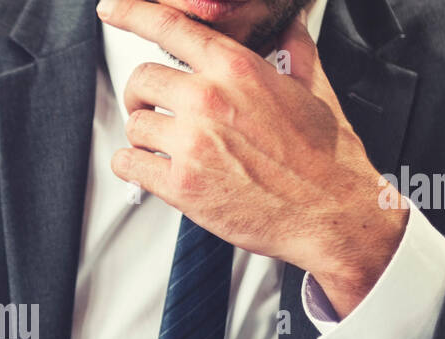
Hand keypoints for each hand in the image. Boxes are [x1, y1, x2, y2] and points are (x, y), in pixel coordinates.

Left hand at [99, 0, 407, 316]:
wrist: (331, 212)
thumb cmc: (325, 158)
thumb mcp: (314, 89)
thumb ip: (295, 51)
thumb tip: (293, 25)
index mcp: (237, 69)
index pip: (171, 26)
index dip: (133, 12)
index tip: (112, 9)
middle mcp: (209, 100)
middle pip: (142, 79)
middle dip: (143, 94)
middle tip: (153, 106)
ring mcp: (192, 143)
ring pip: (135, 124)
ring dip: (144, 135)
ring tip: (165, 146)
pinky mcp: (182, 185)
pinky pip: (128, 164)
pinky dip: (132, 166)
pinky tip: (150, 168)